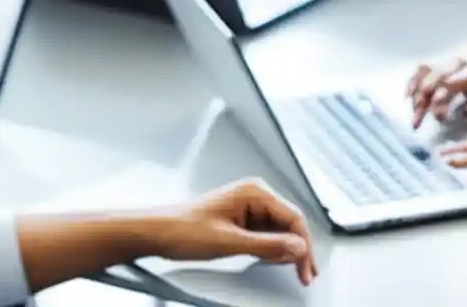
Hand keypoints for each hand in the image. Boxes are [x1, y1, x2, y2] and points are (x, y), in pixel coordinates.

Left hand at [161, 179, 316, 285]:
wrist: (158, 232)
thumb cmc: (183, 230)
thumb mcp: (229, 241)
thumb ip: (267, 245)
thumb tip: (298, 247)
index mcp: (253, 191)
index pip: (294, 218)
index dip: (304, 247)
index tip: (307, 269)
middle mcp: (253, 195)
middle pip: (291, 224)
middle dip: (297, 250)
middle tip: (304, 275)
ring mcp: (248, 206)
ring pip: (280, 230)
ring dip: (285, 250)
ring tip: (286, 268)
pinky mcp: (241, 218)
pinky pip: (267, 233)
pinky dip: (272, 249)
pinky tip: (270, 259)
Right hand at [406, 47, 466, 127]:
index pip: (453, 82)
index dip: (442, 96)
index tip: (437, 114)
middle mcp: (455, 65)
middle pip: (434, 79)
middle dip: (424, 100)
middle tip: (419, 121)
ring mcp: (444, 63)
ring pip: (424, 76)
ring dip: (416, 96)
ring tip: (414, 116)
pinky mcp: (436, 64)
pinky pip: (419, 71)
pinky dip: (411, 84)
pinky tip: (407, 97)